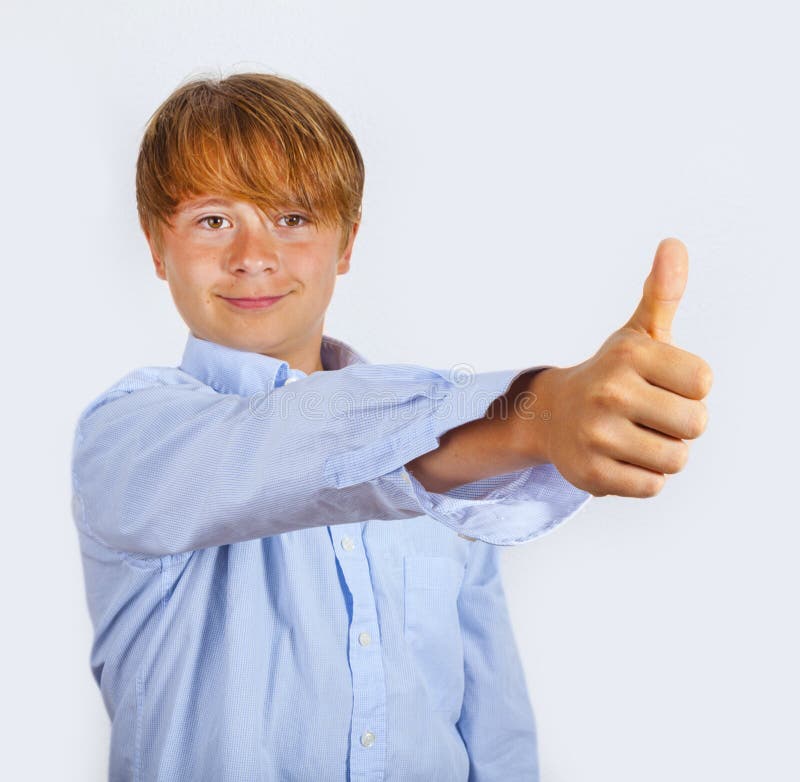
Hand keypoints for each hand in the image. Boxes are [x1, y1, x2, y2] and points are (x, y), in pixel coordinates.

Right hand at [532, 238, 712, 497]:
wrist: (550, 416)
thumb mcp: (637, 334)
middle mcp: (609, 393)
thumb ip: (662, 292)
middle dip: (679, 423)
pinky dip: (643, 476)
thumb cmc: (610, 374)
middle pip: (696, 424)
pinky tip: (619, 457)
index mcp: (628, 356)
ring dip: (663, 452)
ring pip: (676, 459)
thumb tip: (674, 243)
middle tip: (646, 414)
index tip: (660, 383)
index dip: (689, 388)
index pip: (704, 383)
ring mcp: (598, 435)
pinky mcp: (591, 474)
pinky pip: (652, 485)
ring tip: (634, 436)